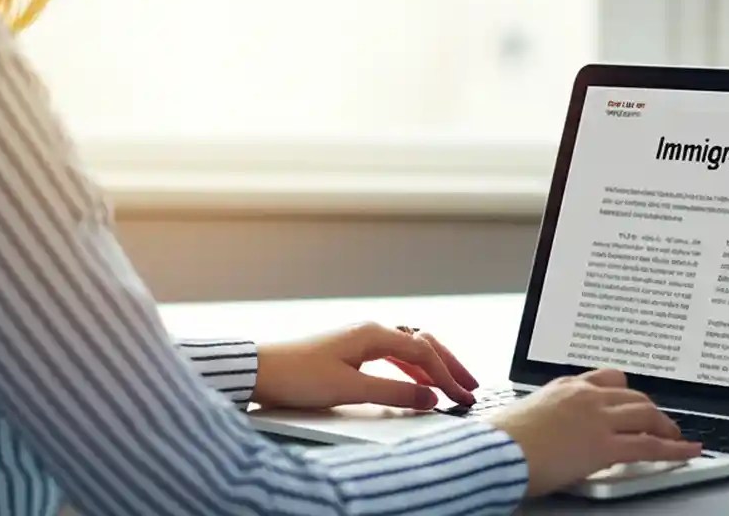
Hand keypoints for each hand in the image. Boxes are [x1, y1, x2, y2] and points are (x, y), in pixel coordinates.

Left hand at [252, 322, 478, 410]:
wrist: (259, 370)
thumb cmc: (297, 375)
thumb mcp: (350, 389)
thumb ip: (393, 394)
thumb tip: (429, 398)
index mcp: (374, 334)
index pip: (424, 352)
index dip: (447, 375)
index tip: (462, 396)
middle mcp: (370, 331)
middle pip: (422, 344)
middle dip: (448, 366)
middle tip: (469, 387)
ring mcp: (360, 339)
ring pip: (408, 349)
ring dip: (432, 367)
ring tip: (450, 385)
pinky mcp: (350, 350)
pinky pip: (392, 356)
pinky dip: (411, 369)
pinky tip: (416, 382)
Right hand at [487, 369, 701, 496]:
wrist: (496, 451)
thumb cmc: (502, 439)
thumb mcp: (530, 414)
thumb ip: (553, 415)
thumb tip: (559, 430)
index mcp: (566, 386)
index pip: (608, 379)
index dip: (627, 392)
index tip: (634, 401)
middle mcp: (586, 396)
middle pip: (633, 395)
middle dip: (650, 409)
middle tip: (661, 422)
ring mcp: (598, 419)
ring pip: (646, 414)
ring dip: (665, 425)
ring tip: (676, 436)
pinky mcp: (605, 445)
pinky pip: (649, 445)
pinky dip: (674, 448)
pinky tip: (687, 450)